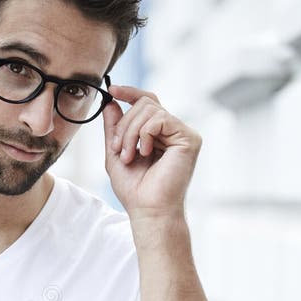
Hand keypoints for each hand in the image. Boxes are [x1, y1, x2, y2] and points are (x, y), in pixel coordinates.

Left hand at [103, 85, 201, 219]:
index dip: (129, 92)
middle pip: (145, 104)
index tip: (111, 90)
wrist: (148, 210)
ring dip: (131, 132)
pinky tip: (145, 153)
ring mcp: (182, 134)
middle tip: (118, 149)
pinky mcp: (189, 139)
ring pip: (150, 110)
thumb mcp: (115, 153)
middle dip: (124, 124)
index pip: (147, 103)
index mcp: (158, 134)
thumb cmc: (134, 189)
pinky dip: (144, 134)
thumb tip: (111, 102)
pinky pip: (160, 119)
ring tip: (129, 156)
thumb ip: (114, 128)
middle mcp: (172, 131)